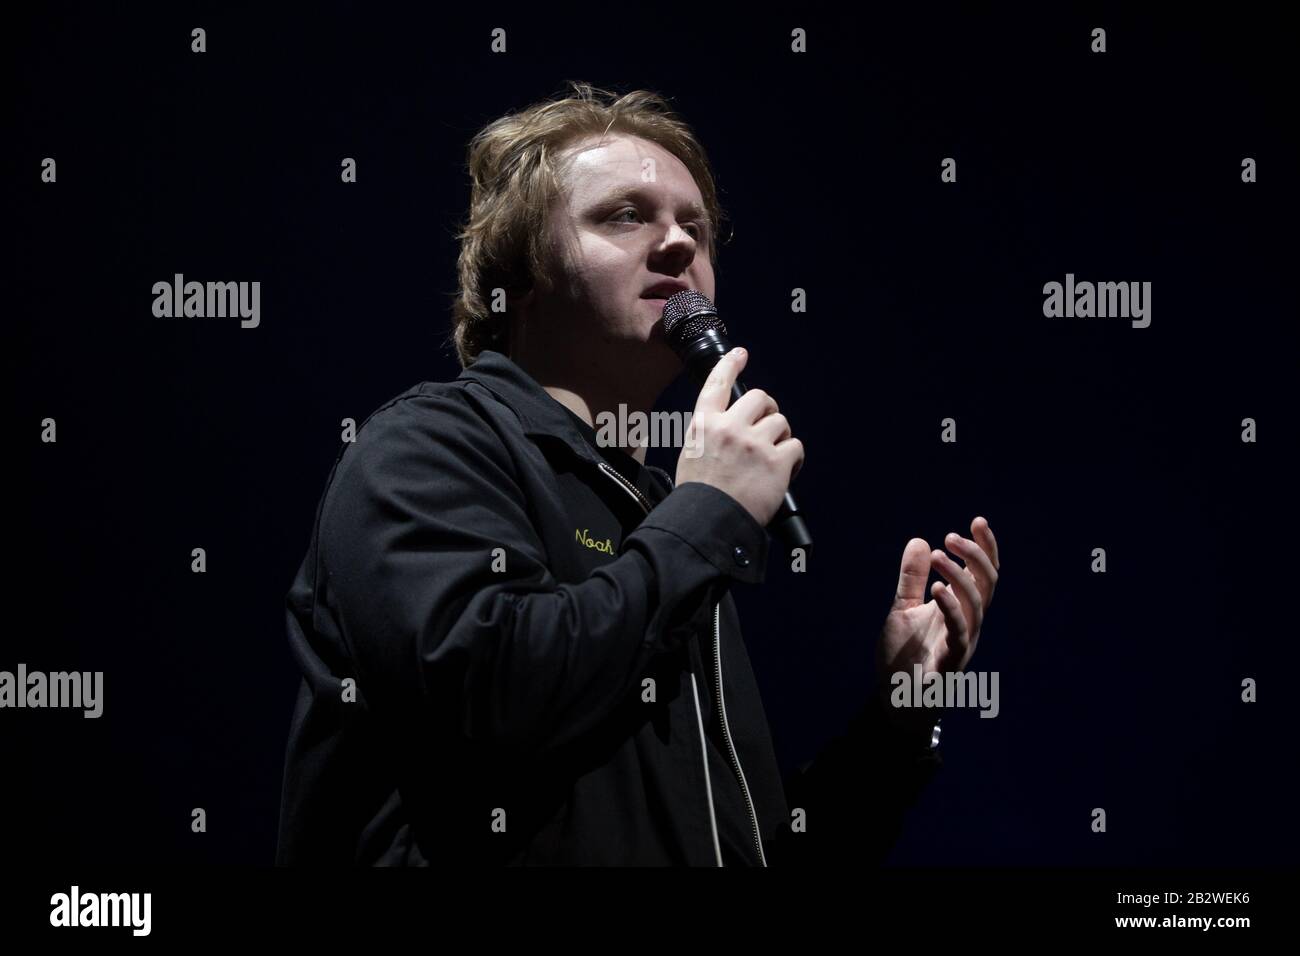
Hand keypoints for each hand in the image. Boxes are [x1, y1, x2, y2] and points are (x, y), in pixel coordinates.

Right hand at [675, 347, 803, 526]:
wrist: (709, 522)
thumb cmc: (699, 495)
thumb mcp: (690, 455)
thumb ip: (709, 434)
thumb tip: (727, 427)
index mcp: (704, 425)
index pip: (717, 384)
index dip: (730, 365)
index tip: (740, 354)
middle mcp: (729, 428)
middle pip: (760, 398)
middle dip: (768, 410)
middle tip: (768, 427)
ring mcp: (754, 443)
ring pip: (781, 422)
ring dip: (781, 436)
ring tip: (771, 457)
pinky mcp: (775, 462)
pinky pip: (795, 447)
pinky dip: (793, 459)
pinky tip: (783, 471)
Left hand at [874, 517, 999, 733]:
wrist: (895, 701)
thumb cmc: (904, 657)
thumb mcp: (902, 608)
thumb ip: (911, 579)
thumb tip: (919, 540)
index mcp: (960, 609)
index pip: (982, 574)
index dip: (985, 548)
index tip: (978, 521)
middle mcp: (968, 623)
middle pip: (987, 584)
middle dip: (976, 556)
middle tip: (950, 537)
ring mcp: (962, 642)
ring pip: (976, 605)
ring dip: (959, 576)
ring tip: (938, 556)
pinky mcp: (950, 662)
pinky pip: (959, 633)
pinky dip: (951, 608)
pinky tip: (937, 590)